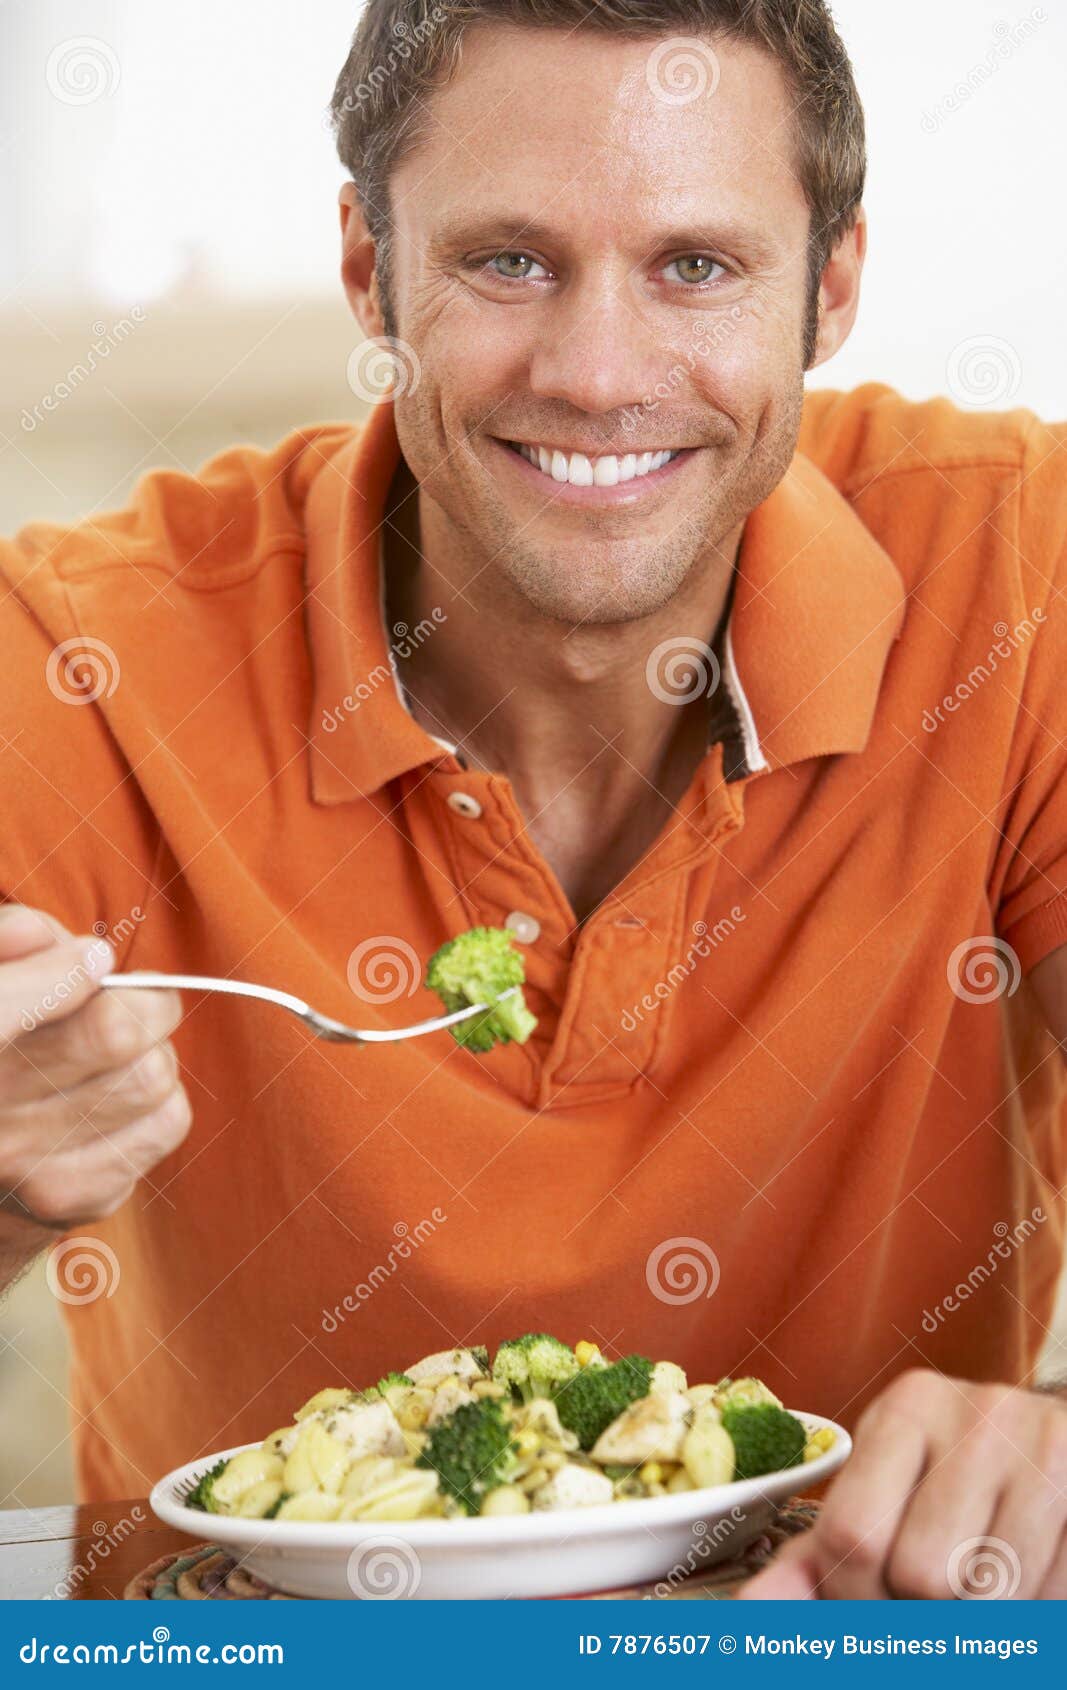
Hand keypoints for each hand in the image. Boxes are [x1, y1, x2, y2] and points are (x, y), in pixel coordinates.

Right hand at [0, 904, 189, 1229]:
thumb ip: (12, 944)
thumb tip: (71, 946)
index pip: (14, 1003)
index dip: (69, 968)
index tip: (92, 960)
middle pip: (115, 1032)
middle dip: (143, 999)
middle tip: (138, 996)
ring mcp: (28, 1166)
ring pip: (152, 1077)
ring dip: (153, 1051)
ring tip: (122, 1051)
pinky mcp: (72, 1199)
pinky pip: (166, 1124)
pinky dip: (159, 1100)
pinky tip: (119, 1097)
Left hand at [738, 1367, 1066, 1598]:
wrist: (1054, 1448)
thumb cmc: (950, 1481)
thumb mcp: (882, 1496)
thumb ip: (814, 1558)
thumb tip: (751, 1614)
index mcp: (906, 1410)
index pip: (854, 1535)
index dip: (853, 1599)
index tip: (868, 1603)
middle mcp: (977, 1415)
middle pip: (922, 1575)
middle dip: (919, 1613)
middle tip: (930, 1598)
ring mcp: (1042, 1450)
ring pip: (991, 1600)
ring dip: (979, 1621)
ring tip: (977, 1592)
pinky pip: (1050, 1600)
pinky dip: (1034, 1619)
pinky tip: (1026, 1585)